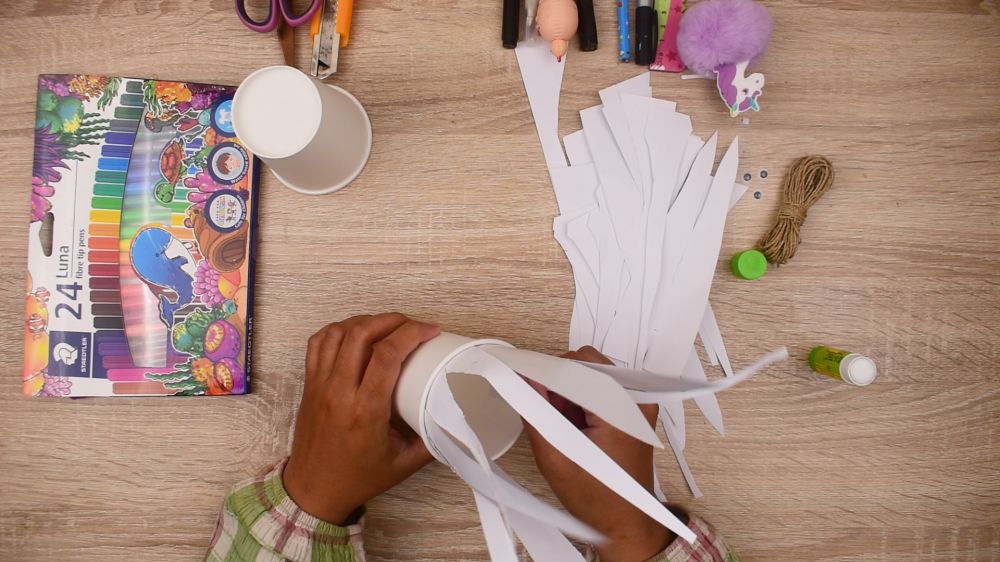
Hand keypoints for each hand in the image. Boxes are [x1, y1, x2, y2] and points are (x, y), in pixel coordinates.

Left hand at [283, 313, 440, 524]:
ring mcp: (319, 385)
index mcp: (365, 411)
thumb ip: (433, 438)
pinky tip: (355, 333)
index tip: (431, 330)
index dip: (412, 333)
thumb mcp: (404, 463)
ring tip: (387, 326)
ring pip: (338, 332)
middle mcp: (339, 392)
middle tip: (412, 325)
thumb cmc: (357, 478)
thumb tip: (457, 416)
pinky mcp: (309, 384)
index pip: (387, 354)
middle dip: (392, 320)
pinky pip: (318, 343)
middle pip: (361, 333)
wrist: (314, 490)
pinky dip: (338, 330)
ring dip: (366, 321)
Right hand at [524, 346, 674, 561]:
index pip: (577, 366)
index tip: (523, 375)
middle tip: (546, 410)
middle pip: (588, 364)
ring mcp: (639, 404)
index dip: (545, 370)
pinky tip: (575, 427)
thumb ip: (536, 413)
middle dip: (559, 381)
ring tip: (563, 425)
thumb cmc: (600, 500)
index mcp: (621, 409)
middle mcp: (637, 399)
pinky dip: (582, 400)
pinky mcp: (635, 410)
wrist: (626, 523)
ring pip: (593, 374)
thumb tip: (525, 381)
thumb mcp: (555, 458)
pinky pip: (602, 389)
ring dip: (570, 391)